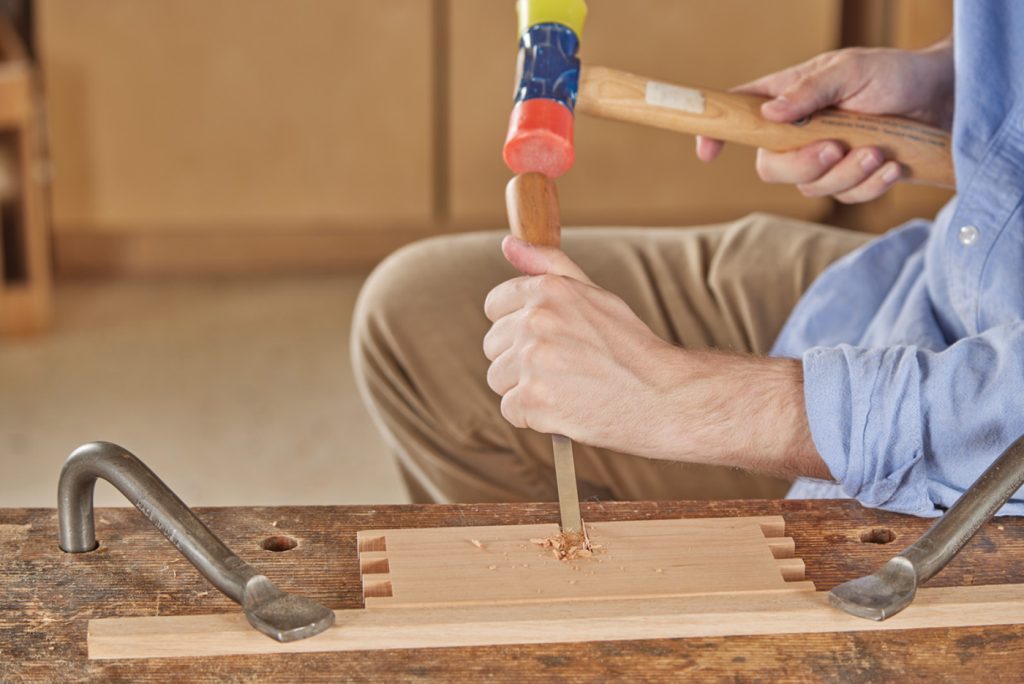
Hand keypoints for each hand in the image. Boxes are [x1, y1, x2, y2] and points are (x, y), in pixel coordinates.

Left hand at [482, 236, 827, 478]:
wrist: (664, 397)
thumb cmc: (631, 348)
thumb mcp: (595, 296)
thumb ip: (549, 266)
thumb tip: (509, 243)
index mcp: (548, 290)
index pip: (495, 306)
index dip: (519, 327)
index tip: (549, 340)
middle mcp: (535, 321)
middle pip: (494, 345)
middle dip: (521, 360)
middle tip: (566, 368)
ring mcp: (532, 361)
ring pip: (499, 379)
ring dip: (526, 389)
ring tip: (568, 389)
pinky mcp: (533, 400)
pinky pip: (511, 409)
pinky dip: (534, 417)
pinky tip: (566, 409)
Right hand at [697, 39, 953, 202]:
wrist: (945, 98)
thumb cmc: (895, 74)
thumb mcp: (852, 70)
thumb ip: (809, 91)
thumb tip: (769, 113)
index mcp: (787, 99)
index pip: (739, 115)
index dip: (717, 133)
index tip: (707, 153)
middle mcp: (797, 133)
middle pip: (771, 168)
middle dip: (803, 165)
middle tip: (836, 147)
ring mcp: (822, 160)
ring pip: (811, 188)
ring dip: (847, 175)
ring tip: (878, 152)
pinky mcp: (850, 180)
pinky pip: (846, 199)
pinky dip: (870, 186)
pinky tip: (892, 166)